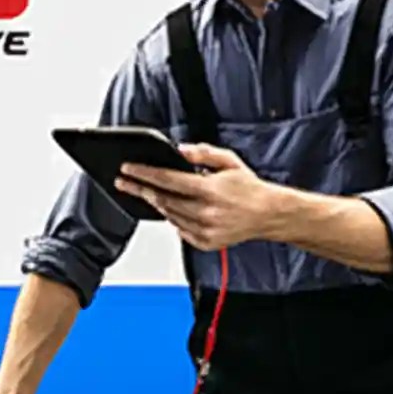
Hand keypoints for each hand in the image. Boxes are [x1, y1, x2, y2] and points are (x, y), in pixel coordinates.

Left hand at [114, 143, 276, 250]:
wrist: (269, 215)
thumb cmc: (248, 187)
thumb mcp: (229, 161)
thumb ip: (203, 153)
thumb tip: (179, 150)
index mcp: (210, 190)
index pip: (168, 180)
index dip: (144, 174)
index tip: (128, 169)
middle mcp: (206, 213)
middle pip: (162, 200)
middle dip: (140, 189)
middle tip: (123, 181)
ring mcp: (206, 231)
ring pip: (169, 216)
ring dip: (157, 203)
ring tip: (148, 192)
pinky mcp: (206, 243)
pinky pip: (180, 230)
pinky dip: (173, 219)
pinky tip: (173, 209)